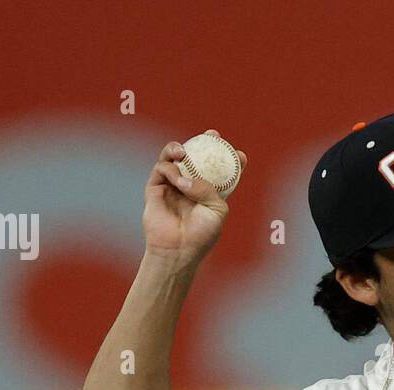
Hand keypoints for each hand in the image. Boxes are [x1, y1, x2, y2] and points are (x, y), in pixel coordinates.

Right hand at [142, 133, 247, 266]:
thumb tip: (188, 177)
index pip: (219, 170)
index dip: (228, 158)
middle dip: (204, 142)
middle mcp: (190, 185)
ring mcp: (172, 185)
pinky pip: (162, 169)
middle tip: (212, 135)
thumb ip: (209, 188)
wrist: (178, 249)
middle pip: (195, 156)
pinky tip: (178, 179)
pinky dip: (170, 169)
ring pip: (173, 157)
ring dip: (178, 149)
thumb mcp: (217, 210)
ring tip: (184, 152)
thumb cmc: (201, 234)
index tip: (239, 153)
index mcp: (208, 192)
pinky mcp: (155, 188)